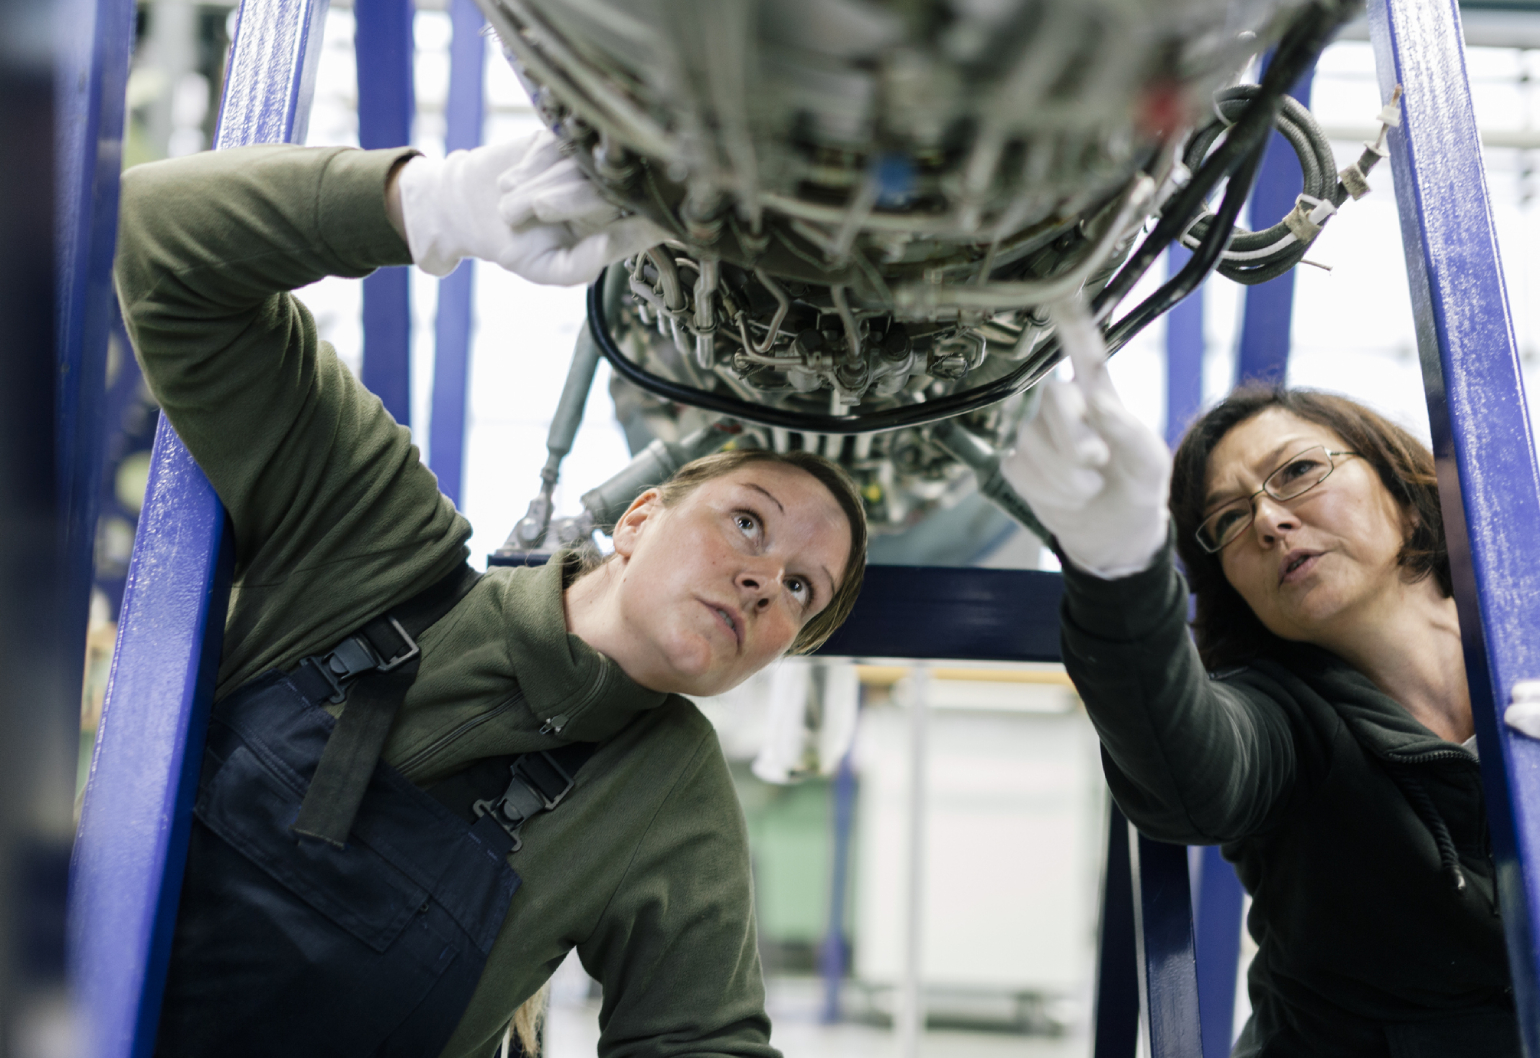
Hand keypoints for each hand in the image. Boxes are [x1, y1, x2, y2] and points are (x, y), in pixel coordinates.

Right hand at [394, 130, 669, 285]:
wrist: (473, 208)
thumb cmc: (517, 245)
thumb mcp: (544, 269)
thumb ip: (578, 267)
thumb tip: (606, 251)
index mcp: (609, 231)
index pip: (641, 226)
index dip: (648, 224)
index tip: (657, 224)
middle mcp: (604, 196)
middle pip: (600, 189)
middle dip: (563, 200)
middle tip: (535, 211)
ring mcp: (583, 165)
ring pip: (574, 165)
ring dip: (536, 185)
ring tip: (513, 206)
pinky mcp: (561, 138)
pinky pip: (553, 144)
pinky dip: (530, 165)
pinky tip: (515, 180)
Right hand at [999, 299, 1171, 577]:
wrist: (1115, 530)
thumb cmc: (1137, 484)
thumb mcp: (1149, 458)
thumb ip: (1127, 429)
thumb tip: (1097, 402)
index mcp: (1098, 393)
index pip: (1082, 350)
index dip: (1070, 322)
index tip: (1061, 292)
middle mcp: (1061, 405)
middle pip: (1052, 399)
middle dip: (1074, 441)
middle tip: (1097, 463)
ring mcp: (1033, 432)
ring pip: (1033, 442)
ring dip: (1067, 477)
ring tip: (1089, 487)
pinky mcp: (1016, 461)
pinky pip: (1020, 469)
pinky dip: (1050, 492)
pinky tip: (1067, 495)